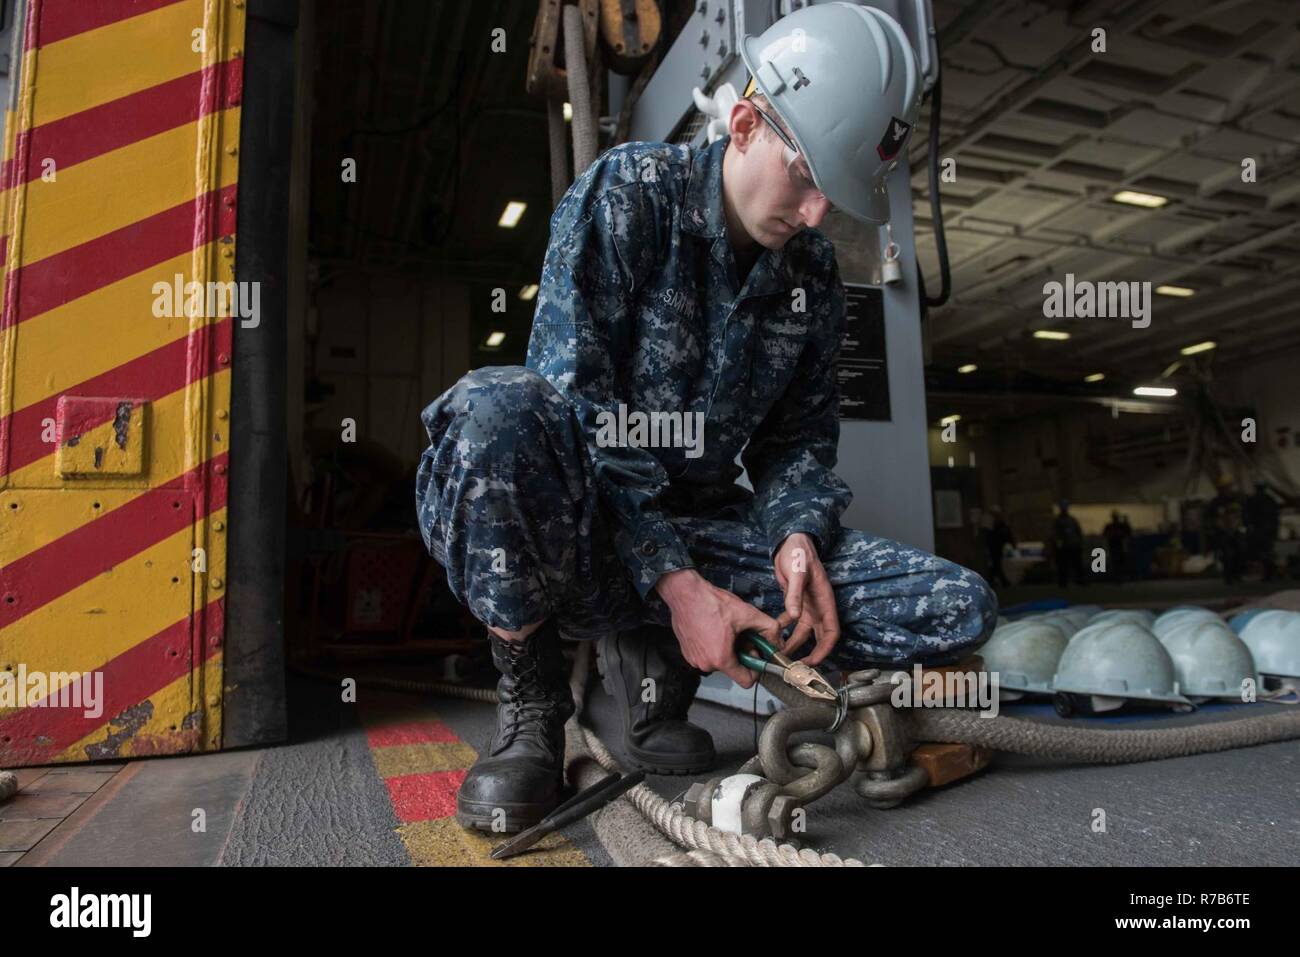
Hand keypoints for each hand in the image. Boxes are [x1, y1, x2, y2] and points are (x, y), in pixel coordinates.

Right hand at [655, 569, 780, 687]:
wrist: (685, 593)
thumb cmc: (709, 602)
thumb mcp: (746, 613)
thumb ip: (768, 628)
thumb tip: (778, 640)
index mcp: (721, 658)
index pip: (746, 681)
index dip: (756, 669)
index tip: (756, 656)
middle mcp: (705, 663)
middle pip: (733, 669)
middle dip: (742, 654)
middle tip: (742, 636)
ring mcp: (694, 659)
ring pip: (720, 662)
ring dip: (728, 650)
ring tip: (726, 631)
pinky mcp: (688, 653)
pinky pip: (708, 656)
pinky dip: (714, 647)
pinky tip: (715, 630)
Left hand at [773, 533, 840, 665]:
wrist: (790, 542)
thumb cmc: (799, 553)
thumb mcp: (798, 572)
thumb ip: (795, 594)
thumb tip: (794, 616)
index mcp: (824, 601)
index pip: (831, 632)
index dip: (824, 649)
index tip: (812, 662)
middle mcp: (818, 607)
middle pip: (818, 637)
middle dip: (808, 653)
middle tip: (793, 665)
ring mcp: (806, 606)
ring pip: (802, 632)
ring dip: (793, 643)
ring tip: (778, 653)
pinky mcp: (794, 602)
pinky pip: (791, 622)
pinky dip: (783, 629)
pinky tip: (772, 634)